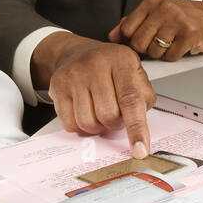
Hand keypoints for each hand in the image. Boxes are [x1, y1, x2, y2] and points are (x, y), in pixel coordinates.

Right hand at [35, 33, 155, 157]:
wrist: (76, 52)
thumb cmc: (109, 67)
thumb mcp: (135, 73)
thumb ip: (143, 98)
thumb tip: (142, 128)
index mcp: (122, 61)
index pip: (131, 100)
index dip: (137, 128)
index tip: (140, 150)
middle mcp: (97, 65)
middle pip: (108, 116)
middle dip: (115, 124)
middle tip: (115, 114)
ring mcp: (75, 75)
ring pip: (88, 123)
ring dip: (97, 127)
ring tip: (99, 112)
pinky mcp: (58, 86)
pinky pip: (70, 124)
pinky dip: (80, 126)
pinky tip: (84, 110)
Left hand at [108, 0, 202, 60]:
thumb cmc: (187, 17)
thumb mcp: (157, 14)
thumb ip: (133, 23)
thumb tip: (112, 35)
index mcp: (152, 2)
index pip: (127, 29)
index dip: (132, 41)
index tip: (141, 41)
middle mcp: (164, 8)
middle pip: (139, 42)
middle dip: (147, 49)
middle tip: (159, 43)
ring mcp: (177, 20)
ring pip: (154, 51)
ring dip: (162, 53)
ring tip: (172, 43)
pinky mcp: (190, 34)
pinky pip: (171, 56)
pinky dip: (175, 56)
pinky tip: (181, 47)